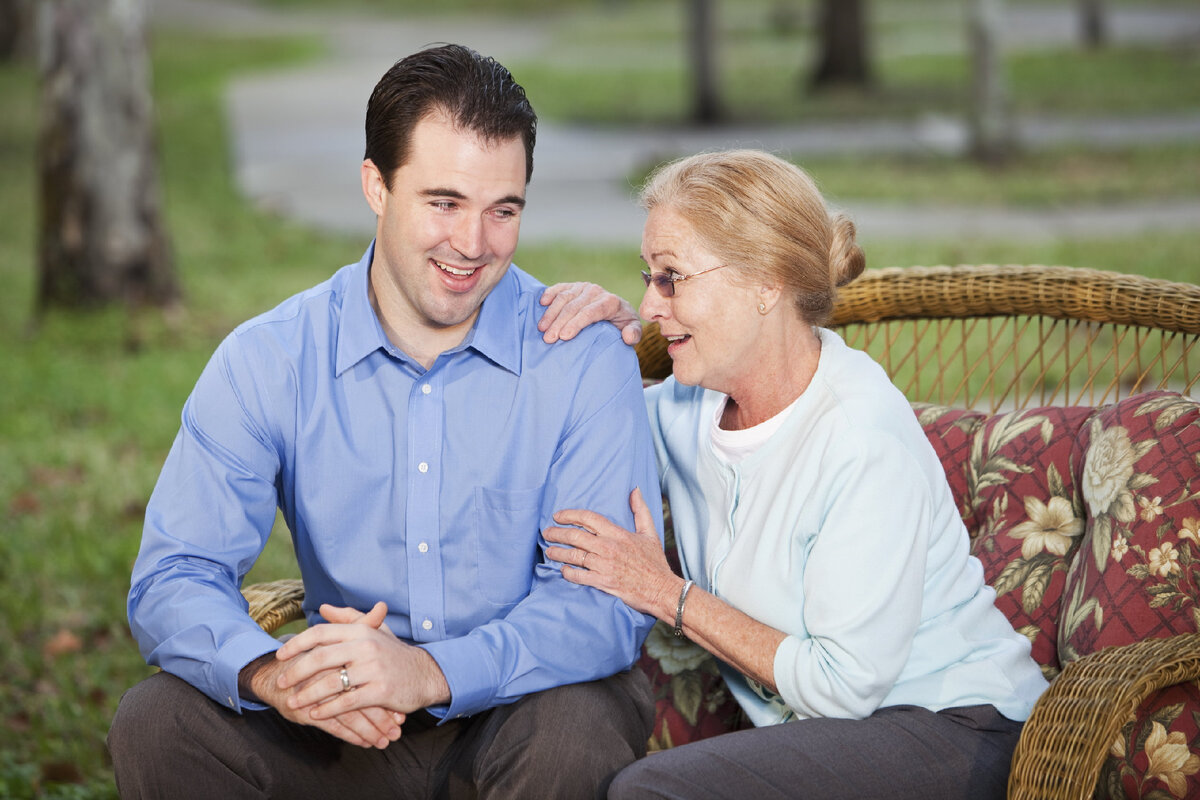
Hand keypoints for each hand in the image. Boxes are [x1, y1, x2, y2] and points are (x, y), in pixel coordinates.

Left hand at [275, 602, 450, 727]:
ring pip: (331, 683)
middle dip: (296, 671)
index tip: (280, 655)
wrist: (424, 674)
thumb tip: (323, 608)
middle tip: (281, 681)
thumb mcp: (374, 631)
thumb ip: (348, 618)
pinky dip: (327, 710)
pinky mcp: (380, 691)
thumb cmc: (393, 653)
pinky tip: (315, 714)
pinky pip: (346, 702)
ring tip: (293, 702)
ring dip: (307, 694)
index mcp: (361, 631)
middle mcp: (366, 646)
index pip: (321, 633)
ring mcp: (374, 669)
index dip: (297, 643)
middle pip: (321, 657)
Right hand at [539, 282, 641, 344]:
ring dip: (551, 313)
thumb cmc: (622, 324)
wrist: (618, 310)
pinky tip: (542, 303)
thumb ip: (633, 334)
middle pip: (573, 307)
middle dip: (559, 323)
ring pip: (563, 298)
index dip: (576, 324)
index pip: (590, 312)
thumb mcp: (632, 330)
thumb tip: (627, 336)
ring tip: (542, 328)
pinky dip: (549, 294)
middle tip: (548, 339)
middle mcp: (596, 291)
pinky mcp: (573, 286)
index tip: (564, 337)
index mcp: (610, 302)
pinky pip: (559, 288)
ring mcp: (583, 287)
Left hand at [543, 488, 677, 620]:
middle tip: (547, 533)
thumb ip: (640, 510)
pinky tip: (563, 570)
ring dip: (558, 552)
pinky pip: (579, 576)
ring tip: (549, 551)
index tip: (558, 516)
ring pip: (574, 556)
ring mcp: (604, 566)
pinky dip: (568, 573)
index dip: (570, 515)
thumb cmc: (655, 562)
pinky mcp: (603, 582)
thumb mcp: (650, 532)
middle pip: (576, 536)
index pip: (588, 518)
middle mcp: (609, 548)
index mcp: (618, 534)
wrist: (661, 589)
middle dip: (557, 533)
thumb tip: (635, 490)